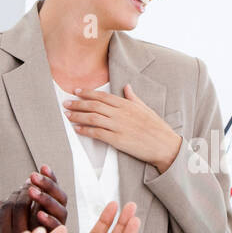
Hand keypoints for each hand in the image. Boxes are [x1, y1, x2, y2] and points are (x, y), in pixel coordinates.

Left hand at [63, 86, 181, 173]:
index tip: (77, 92)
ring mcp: (118, 126)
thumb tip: (126, 86)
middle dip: (78, 104)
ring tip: (68, 115)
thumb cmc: (157, 128)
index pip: (102, 96)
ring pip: (93, 118)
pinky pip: (97, 133)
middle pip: (94, 105)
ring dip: (78, 116)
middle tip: (66, 103)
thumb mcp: (146, 108)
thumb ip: (133, 97)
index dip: (88, 93)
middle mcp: (121, 113)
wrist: (165, 145)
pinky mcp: (117, 140)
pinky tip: (77, 130)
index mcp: (127, 104)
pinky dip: (85, 131)